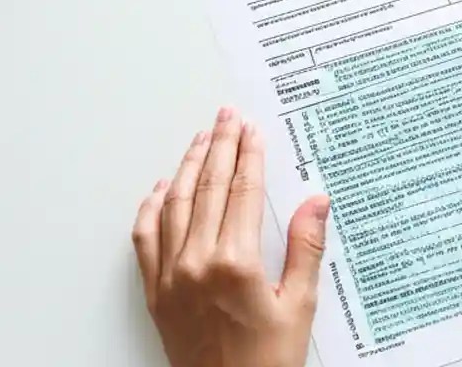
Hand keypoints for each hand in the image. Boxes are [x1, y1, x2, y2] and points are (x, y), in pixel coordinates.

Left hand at [132, 107, 330, 366]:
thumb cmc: (266, 364)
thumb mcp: (298, 308)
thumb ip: (305, 250)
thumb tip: (316, 204)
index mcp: (236, 263)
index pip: (242, 192)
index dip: (248, 156)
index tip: (252, 131)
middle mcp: (197, 263)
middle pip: (209, 189)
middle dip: (220, 147)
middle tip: (227, 119)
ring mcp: (171, 276)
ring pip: (175, 205)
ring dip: (189, 167)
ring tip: (201, 140)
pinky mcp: (156, 292)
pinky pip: (145, 238)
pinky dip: (152, 208)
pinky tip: (161, 190)